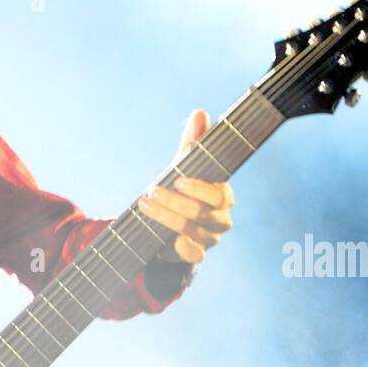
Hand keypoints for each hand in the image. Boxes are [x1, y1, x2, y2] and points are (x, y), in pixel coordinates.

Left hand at [138, 109, 234, 264]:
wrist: (169, 225)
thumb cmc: (182, 191)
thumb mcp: (184, 167)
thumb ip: (192, 143)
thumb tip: (199, 112)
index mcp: (223, 195)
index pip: (217, 194)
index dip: (198, 188)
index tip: (177, 179)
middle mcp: (221, 218)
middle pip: (202, 212)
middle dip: (174, 202)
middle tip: (151, 192)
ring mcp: (211, 238)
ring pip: (190, 230)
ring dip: (164, 217)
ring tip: (144, 205)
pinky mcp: (197, 253)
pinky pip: (191, 253)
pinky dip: (173, 244)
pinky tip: (159, 236)